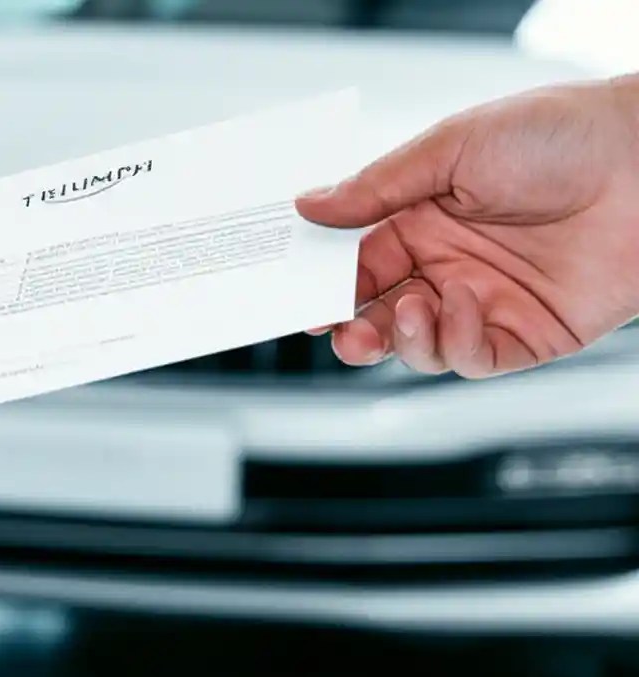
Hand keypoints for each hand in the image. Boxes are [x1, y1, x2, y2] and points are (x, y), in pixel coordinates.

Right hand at [296, 76, 638, 377]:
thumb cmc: (558, 136)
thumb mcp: (450, 149)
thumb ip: (376, 187)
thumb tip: (310, 205)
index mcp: (422, 220)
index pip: (357, 264)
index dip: (326, 284)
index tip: (301, 296)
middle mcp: (449, 265)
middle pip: (380, 314)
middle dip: (350, 328)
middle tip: (336, 328)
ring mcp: (485, 302)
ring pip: (418, 345)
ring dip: (402, 337)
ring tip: (413, 308)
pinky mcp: (525, 335)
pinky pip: (471, 357)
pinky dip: (453, 342)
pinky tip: (459, 304)